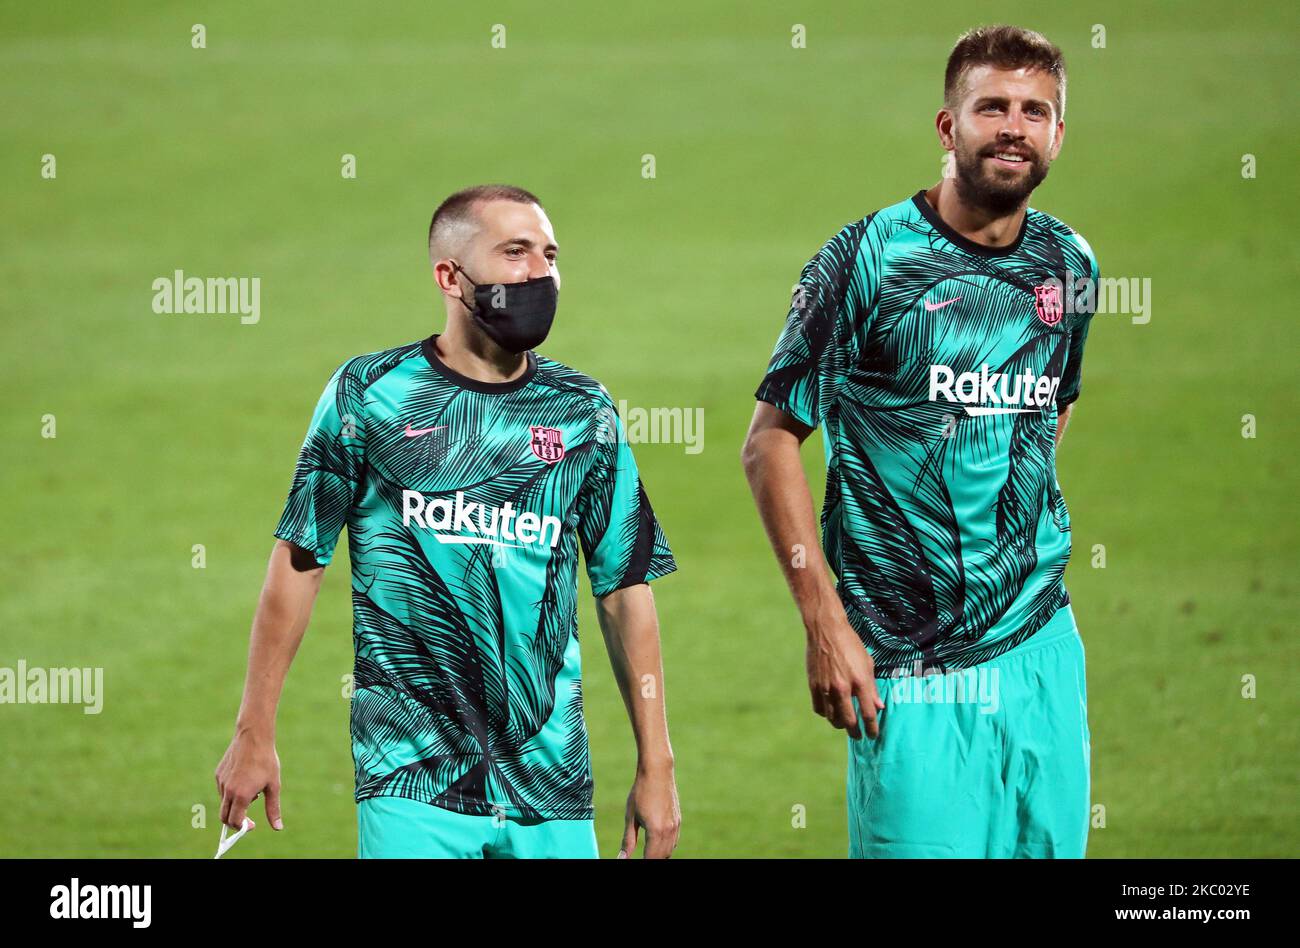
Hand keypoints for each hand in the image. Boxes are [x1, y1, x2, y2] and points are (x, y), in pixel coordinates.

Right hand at [214, 726, 282, 830]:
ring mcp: (221, 782)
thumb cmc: (266, 761)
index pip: (235, 821)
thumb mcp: (273, 786)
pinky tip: (245, 778)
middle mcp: (228, 790)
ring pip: (224, 802)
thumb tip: (278, 828)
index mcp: (242, 795)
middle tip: (248, 818)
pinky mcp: (218, 774)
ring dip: (235, 803)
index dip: (242, 827)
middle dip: (234, 821)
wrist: (253, 737)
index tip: (251, 824)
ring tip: (253, 787)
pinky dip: (232, 792)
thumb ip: (273, 808)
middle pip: (224, 816)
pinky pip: (222, 789)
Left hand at [618, 763, 679, 858]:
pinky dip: (666, 847)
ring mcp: (676, 825)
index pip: (651, 858)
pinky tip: (656, 844)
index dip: (643, 863)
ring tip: (646, 854)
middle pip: (662, 857)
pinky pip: (674, 841)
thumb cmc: (641, 791)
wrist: (658, 771)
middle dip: (651, 860)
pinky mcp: (678, 820)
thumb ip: (628, 840)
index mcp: (656, 831)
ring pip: (670, 850)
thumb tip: (622, 858)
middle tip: (640, 858)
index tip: (634, 862)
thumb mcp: (631, 817)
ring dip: (659, 855)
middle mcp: (669, 830)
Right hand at [805, 610, 883, 739]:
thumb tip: (879, 707)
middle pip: (849, 721)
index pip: (868, 714)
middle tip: (859, 736)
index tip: (873, 735)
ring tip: (845, 725)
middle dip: (856, 733)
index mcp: (860, 682)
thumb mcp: (868, 664)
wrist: (826, 630)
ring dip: (840, 725)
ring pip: (833, 718)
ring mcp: (826, 688)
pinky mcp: (813, 685)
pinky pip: (819, 709)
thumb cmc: (850, 645)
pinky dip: (826, 714)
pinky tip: (831, 712)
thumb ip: (872, 688)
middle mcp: (843, 688)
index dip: (872, 728)